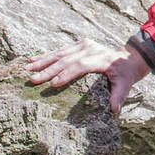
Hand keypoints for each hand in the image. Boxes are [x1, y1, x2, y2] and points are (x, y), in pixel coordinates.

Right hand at [27, 39, 149, 112]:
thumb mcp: (126, 84)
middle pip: (66, 59)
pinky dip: (45, 56)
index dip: (66, 74)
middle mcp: (90, 49)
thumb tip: (113, 110)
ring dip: (42, 61)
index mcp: (101, 58)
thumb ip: (119, 95)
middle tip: (33, 79)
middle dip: (48, 70)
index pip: (80, 65)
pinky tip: (32, 59)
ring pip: (60, 54)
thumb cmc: (125, 74)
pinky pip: (60, 51)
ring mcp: (83, 45)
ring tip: (27, 68)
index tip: (53, 84)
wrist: (128, 57)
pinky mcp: (78, 44)